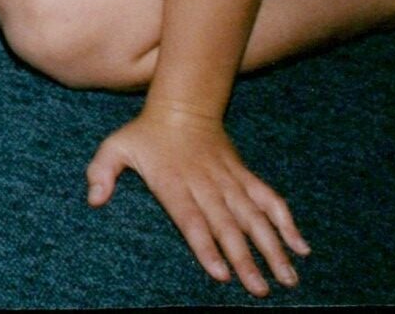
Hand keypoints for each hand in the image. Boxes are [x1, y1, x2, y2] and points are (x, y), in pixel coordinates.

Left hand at [87, 103, 308, 296]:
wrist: (182, 105)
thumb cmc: (145, 133)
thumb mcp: (116, 147)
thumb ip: (102, 172)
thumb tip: (93, 199)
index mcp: (174, 182)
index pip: (191, 219)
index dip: (206, 245)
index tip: (221, 273)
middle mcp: (206, 184)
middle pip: (227, 226)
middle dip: (245, 258)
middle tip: (260, 289)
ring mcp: (229, 181)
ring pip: (254, 217)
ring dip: (273, 248)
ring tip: (288, 278)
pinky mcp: (245, 177)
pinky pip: (269, 199)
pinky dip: (287, 222)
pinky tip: (302, 247)